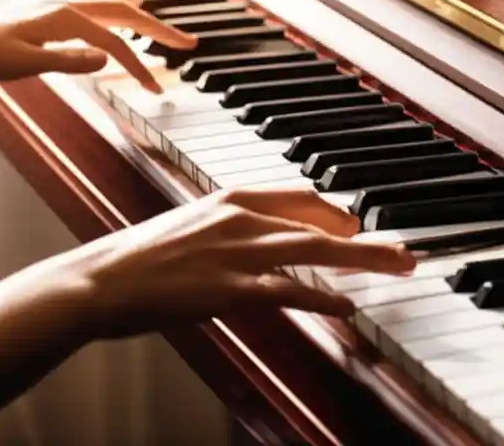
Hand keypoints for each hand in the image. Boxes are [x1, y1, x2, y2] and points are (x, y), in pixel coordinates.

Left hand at [0, 0, 194, 91]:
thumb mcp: (22, 64)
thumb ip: (68, 60)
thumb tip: (108, 57)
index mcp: (62, 17)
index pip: (115, 42)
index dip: (139, 66)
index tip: (158, 89)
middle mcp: (62, 4)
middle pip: (123, 11)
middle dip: (158, 28)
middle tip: (188, 43)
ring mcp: (52, 4)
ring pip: (108, 0)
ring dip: (136, 11)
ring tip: (155, 21)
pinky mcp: (42, 10)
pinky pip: (90, 0)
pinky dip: (111, 5)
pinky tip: (108, 13)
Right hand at [56, 187, 413, 338]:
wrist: (97, 281)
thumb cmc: (137, 261)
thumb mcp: (188, 230)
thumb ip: (227, 230)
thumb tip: (253, 243)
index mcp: (231, 199)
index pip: (301, 197)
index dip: (337, 213)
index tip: (360, 226)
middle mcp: (240, 217)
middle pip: (321, 221)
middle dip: (368, 238)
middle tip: (405, 251)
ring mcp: (236, 251)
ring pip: (316, 249)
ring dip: (365, 259)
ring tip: (399, 267)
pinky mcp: (228, 287)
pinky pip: (288, 290)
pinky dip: (322, 296)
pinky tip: (346, 306)